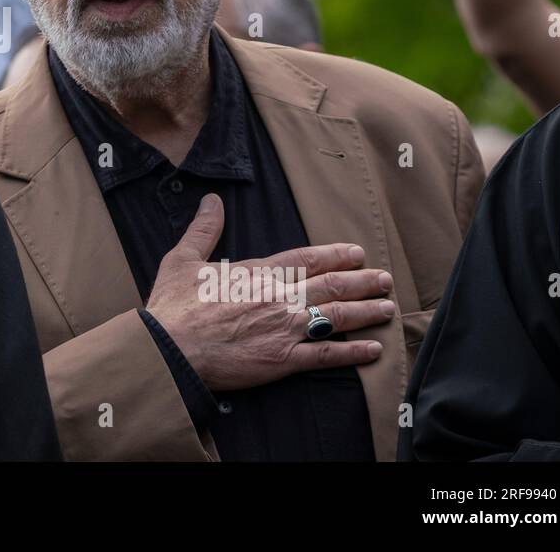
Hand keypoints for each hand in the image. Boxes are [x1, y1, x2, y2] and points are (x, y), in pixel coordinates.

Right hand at [145, 194, 395, 392]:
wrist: (172, 347)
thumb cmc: (174, 306)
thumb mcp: (183, 259)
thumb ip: (203, 230)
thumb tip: (211, 201)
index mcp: (257, 272)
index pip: (305, 259)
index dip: (334, 255)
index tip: (357, 253)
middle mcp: (278, 296)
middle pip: (330, 285)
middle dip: (361, 281)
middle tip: (385, 279)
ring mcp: (285, 328)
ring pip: (337, 316)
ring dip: (365, 311)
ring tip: (387, 307)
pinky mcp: (284, 360)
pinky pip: (327, 355)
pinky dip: (353, 351)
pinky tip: (373, 349)